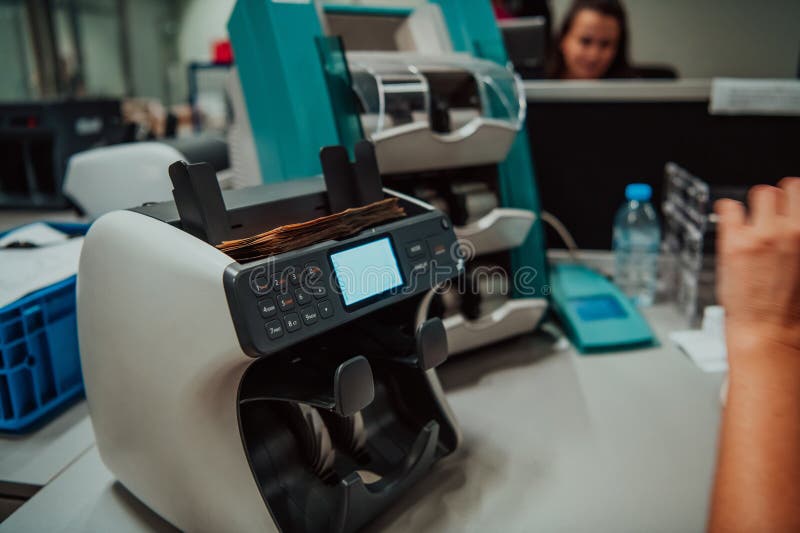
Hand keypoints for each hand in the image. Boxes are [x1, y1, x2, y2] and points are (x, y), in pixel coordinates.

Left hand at [715, 178, 799, 355]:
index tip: (789, 210)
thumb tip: (794, 228)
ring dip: (755, 206)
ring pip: (759, 193)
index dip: (793, 201)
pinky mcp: (734, 243)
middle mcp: (791, 231)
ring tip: (752, 223)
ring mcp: (761, 235)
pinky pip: (729, 207)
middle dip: (776, 200)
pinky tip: (733, 223)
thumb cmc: (792, 307)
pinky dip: (730, 212)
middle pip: (782, 188)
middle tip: (770, 217)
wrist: (769, 330)